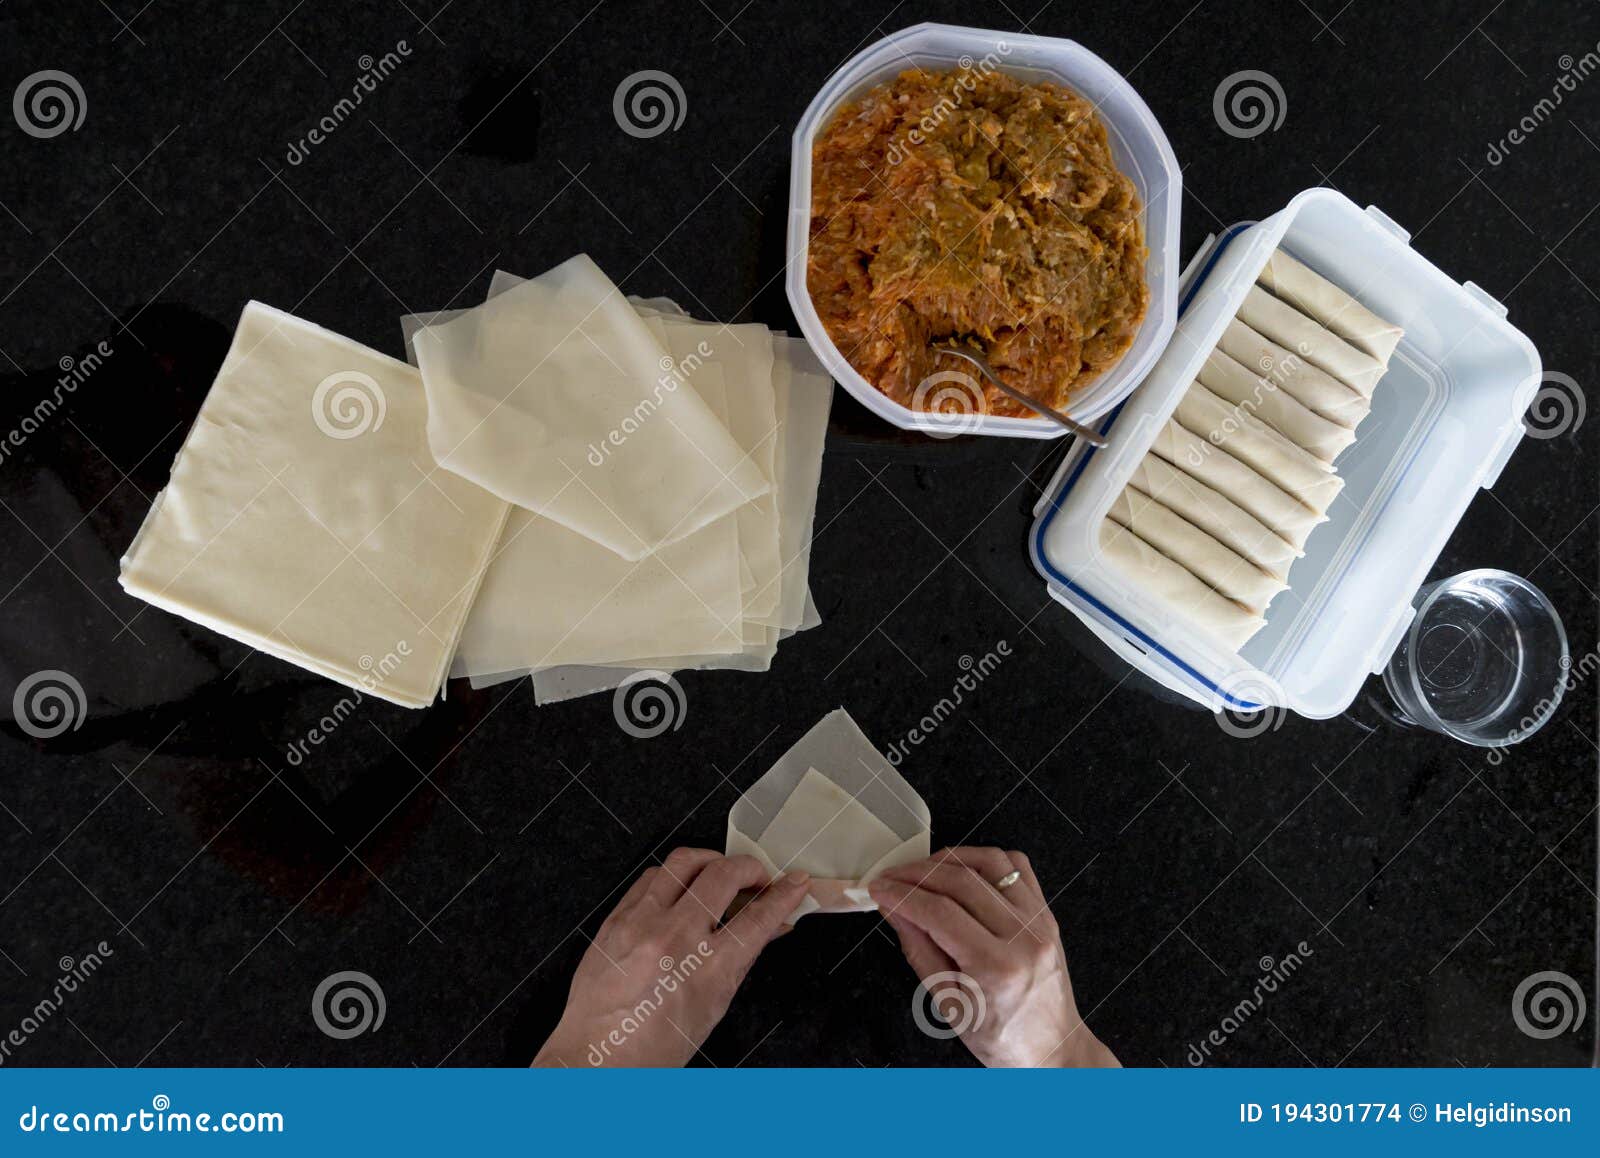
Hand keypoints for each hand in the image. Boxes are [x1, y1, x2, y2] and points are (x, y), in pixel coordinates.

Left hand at [533, 848, 808, 1066]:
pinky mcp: (616, 918)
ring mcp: (641, 923)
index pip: (758, 917)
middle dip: (751, 868)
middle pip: (724, 875)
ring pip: (684, 862)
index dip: (784, 895)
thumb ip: (742, 960)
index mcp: (707, 969)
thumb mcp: (713, 1007)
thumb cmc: (656, 1045)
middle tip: (758, 878)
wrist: (597, 1057)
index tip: (794, 883)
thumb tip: (769, 927)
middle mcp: (674, 938)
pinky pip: (651, 876)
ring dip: (712, 861)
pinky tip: (681, 888)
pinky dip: (674, 875)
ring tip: (720, 874)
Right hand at [869, 847, 1117, 1067]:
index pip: (939, 912)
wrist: (1053, 1049)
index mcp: (997, 968)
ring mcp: (1040, 921)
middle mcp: (1024, 937)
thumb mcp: (948, 1005)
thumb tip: (892, 907)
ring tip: (921, 870)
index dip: (902, 894)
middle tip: (889, 877)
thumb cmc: (999, 1038)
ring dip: (949, 858)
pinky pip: (1017, 866)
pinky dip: (985, 860)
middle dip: (917, 873)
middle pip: (962, 881)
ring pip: (991, 863)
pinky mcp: (1047, 913)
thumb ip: (919, 951)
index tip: (877, 888)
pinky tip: (962, 870)